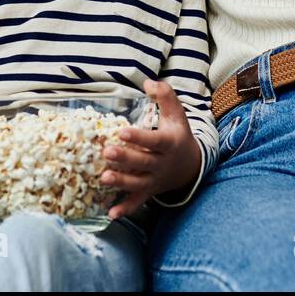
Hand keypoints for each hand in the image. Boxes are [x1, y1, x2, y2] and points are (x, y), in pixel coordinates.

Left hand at [102, 81, 201, 219]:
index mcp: (168, 143)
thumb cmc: (177, 135)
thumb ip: (165, 96)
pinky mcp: (148, 192)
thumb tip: (148, 82)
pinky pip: (137, 202)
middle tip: (107, 152)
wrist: (191, 165)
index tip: (122, 131)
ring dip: (121, 182)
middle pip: (143, 162)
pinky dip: (125, 209)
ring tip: (104, 178)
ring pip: (138, 183)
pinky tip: (111, 214)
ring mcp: (154, 180)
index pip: (154, 141)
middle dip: (125, 158)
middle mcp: (161, 164)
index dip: (139, 137)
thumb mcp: (176, 114)